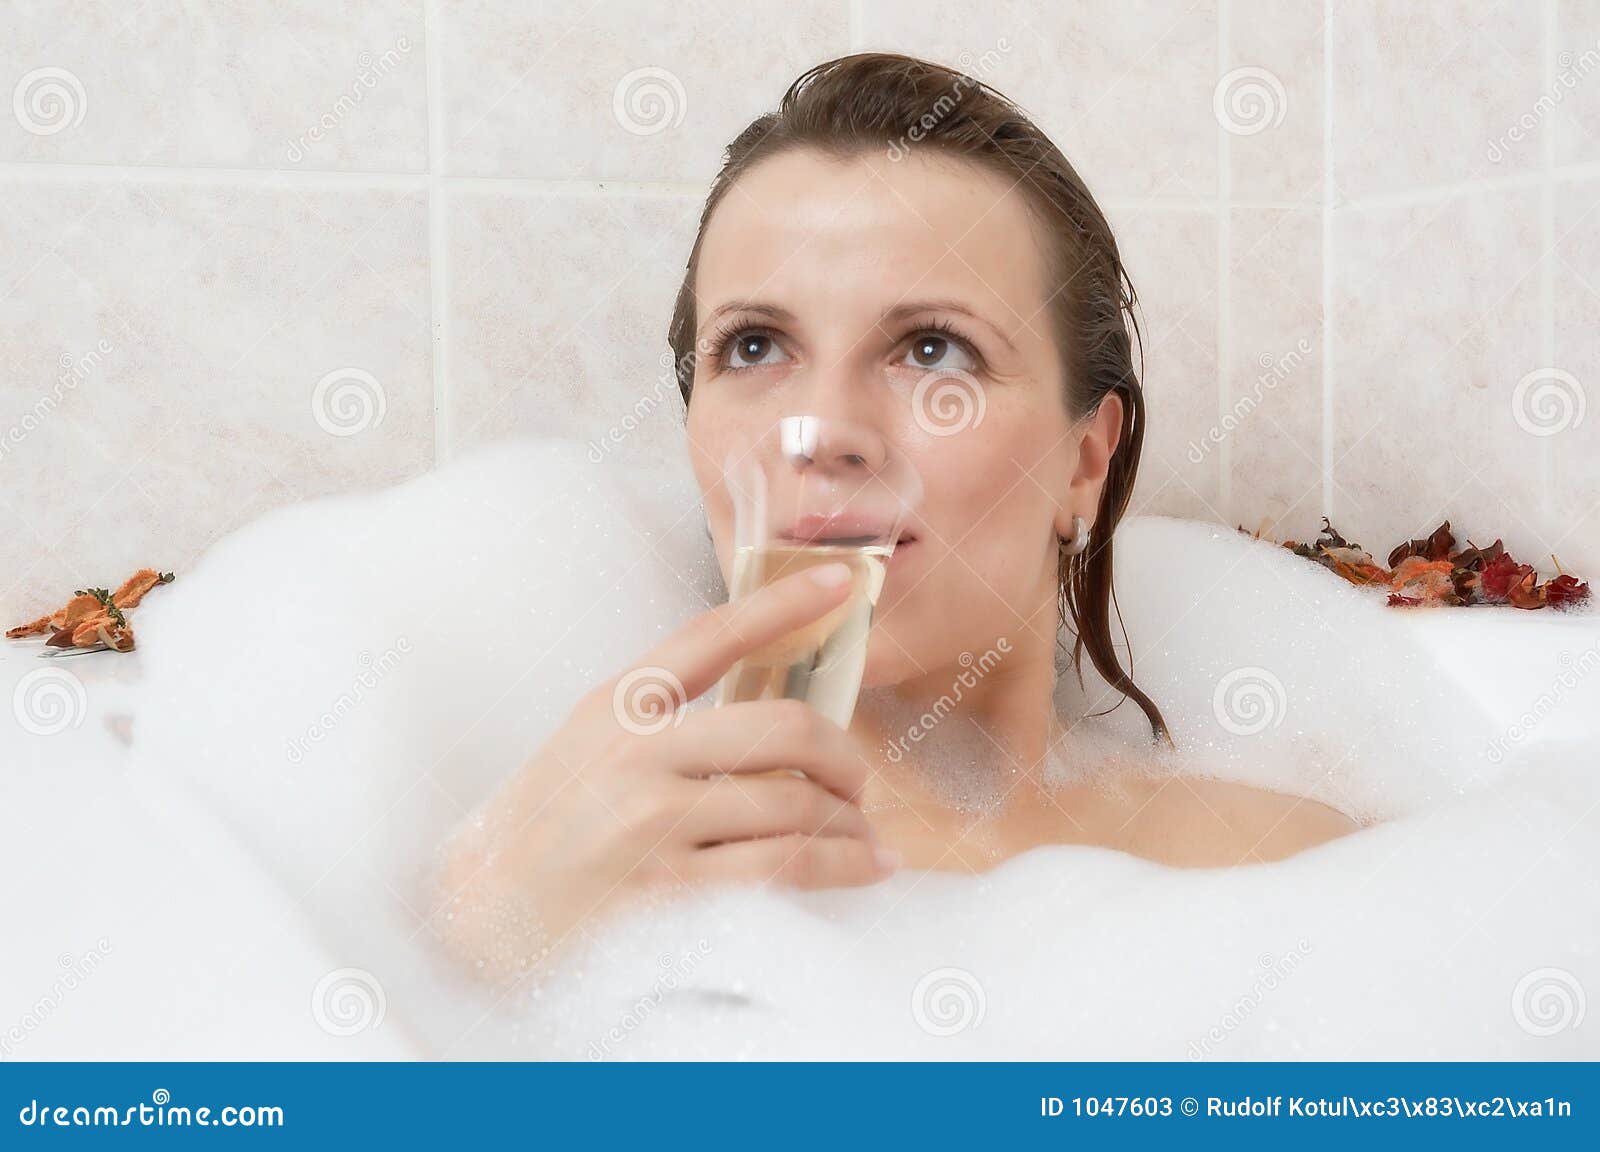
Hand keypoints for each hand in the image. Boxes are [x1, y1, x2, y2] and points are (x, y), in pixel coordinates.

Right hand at [431, 560, 897, 978]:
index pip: (713, 636)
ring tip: (863, 837)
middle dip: (843, 755)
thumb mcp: (584, 750)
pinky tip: (862, 866)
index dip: (785, 605)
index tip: (843, 584)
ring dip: (848, 821)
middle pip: (783, 728)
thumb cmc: (541, 833)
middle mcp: (635, 755)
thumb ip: (660, 724)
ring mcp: (652, 822)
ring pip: (794, 802)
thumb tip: (767, 722)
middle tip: (857, 781)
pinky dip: (841, 864)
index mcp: (615, 707)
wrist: (476, 920)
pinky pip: (783, 865)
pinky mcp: (669, 889)